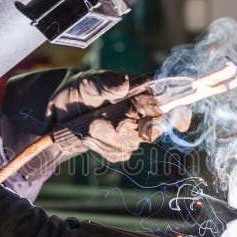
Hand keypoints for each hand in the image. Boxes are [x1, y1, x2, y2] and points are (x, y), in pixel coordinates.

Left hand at [47, 70, 191, 161]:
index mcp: (140, 91)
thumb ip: (106, 84)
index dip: (179, 112)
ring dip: (109, 137)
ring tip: (90, 125)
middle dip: (136, 130)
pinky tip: (90, 136)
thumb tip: (124, 84)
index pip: (169, 99)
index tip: (179, 124)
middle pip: (156, 127)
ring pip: (133, 143)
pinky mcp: (120, 146)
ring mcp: (131, 131)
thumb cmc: (78, 91)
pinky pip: (120, 153)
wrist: (58, 115)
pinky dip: (102, 147)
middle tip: (117, 125)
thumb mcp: (88, 83)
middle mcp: (140, 111)